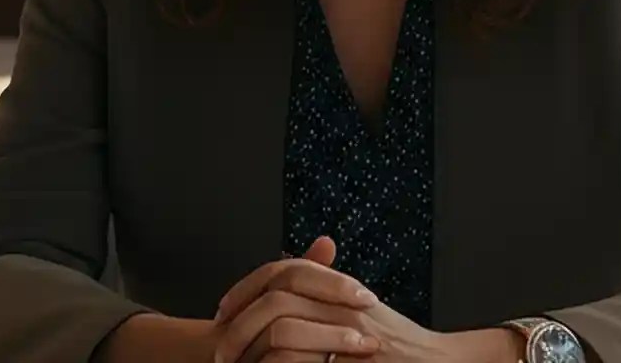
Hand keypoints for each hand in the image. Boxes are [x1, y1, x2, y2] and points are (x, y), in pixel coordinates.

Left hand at [212, 236, 521, 362]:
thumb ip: (327, 287)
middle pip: (275, 300)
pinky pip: (303, 362)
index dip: (246, 288)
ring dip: (251, 350)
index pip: (282, 272)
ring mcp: (350, 335)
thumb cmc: (400, 345)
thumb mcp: (360, 308)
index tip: (223, 309)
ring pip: (282, 333)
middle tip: (220, 348)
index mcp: (341, 287)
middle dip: (239, 325)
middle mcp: (344, 305)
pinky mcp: (352, 359)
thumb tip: (288, 266)